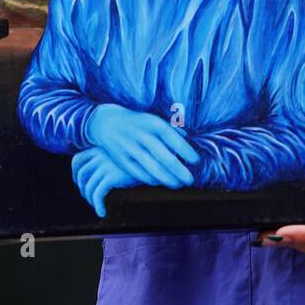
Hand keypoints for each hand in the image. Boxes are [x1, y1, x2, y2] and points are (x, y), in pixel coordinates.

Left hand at [71, 147, 142, 218]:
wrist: (155, 160)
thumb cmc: (140, 158)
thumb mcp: (121, 154)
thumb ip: (107, 158)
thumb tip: (96, 172)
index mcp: (101, 147)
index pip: (78, 159)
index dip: (75, 172)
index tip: (79, 181)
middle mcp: (101, 155)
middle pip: (81, 174)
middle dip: (82, 187)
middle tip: (88, 196)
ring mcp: (105, 165)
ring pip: (88, 186)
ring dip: (90, 199)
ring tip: (97, 205)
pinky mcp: (112, 177)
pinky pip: (97, 195)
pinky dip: (97, 205)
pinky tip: (102, 212)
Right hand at [85, 104, 200, 188]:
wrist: (107, 123)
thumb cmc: (138, 122)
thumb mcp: (154, 119)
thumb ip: (171, 128)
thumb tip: (188, 137)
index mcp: (153, 123)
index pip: (173, 138)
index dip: (186, 151)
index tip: (196, 161)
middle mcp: (142, 135)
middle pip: (163, 156)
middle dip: (179, 170)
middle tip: (190, 180)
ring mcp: (130, 148)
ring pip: (151, 167)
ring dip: (167, 179)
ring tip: (178, 185)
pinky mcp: (121, 159)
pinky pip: (139, 173)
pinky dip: (151, 179)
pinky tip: (161, 182)